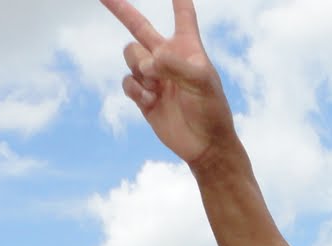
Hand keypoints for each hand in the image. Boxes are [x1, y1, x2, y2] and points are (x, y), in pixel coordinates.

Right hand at [103, 0, 234, 166]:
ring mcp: (152, 77)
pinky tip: (151, 99)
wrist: (205, 146)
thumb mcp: (202, 83)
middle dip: (120, 8)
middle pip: (138, 26)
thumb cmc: (212, 110)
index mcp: (188, 47)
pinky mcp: (143, 97)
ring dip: (140, 66)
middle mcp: (167, 57)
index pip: (182, 14)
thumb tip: (150, 60)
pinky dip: (136, 89)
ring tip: (157, 84)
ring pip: (130, 54)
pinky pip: (128, 81)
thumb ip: (177, 65)